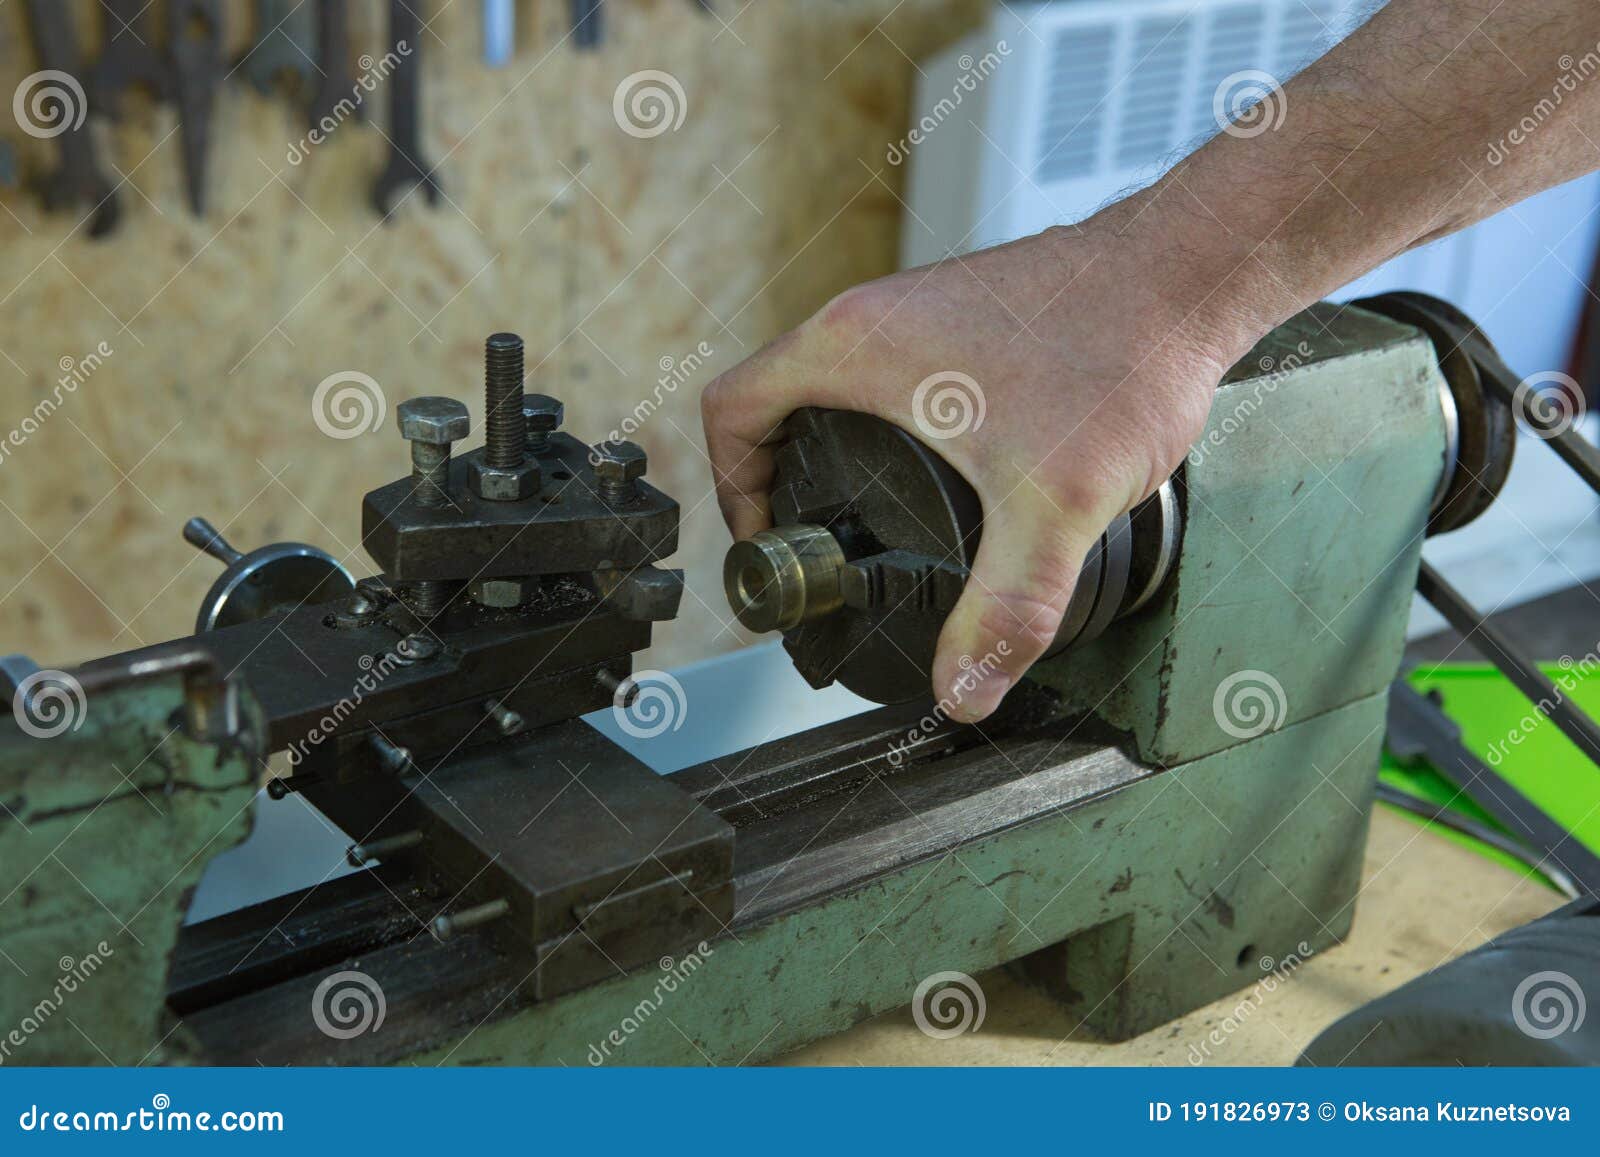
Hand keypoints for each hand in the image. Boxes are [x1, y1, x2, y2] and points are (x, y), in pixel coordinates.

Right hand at [702, 195, 1269, 720]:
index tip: (767, 545)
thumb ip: (1004, 611)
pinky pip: (887, 373)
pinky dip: (882, 426)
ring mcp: (918, 309)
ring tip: (868, 521)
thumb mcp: (1052, 507)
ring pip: (833, 384)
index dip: (729, 491)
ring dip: (830, 451)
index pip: (731, 410)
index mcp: (854, 348)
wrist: (1190, 276)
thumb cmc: (1119, 351)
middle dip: (778, 482)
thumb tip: (962, 689)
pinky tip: (939, 476)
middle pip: (774, 402)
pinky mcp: (962, 317)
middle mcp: (873, 317)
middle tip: (816, 551)